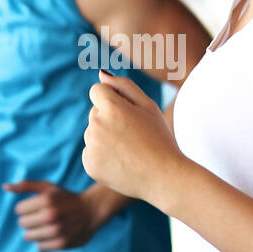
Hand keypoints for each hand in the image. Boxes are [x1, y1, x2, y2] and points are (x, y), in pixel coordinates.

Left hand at [4, 180, 103, 250]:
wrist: (91, 211)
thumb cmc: (65, 198)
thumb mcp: (47, 188)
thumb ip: (25, 186)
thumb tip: (4, 187)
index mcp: (46, 199)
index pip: (18, 210)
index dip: (25, 209)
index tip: (36, 208)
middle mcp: (51, 215)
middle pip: (22, 224)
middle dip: (29, 220)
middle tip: (41, 217)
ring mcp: (57, 230)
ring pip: (28, 237)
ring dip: (34, 232)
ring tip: (46, 226)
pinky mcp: (62, 243)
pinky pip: (39, 246)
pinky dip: (43, 241)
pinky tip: (52, 234)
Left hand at [82, 70, 183, 204]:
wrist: (164, 177)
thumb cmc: (159, 138)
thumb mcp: (148, 106)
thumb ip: (123, 86)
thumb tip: (100, 74)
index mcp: (111, 108)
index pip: (96, 90)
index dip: (112, 99)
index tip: (127, 113)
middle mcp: (96, 125)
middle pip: (95, 112)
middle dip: (110, 119)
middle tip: (134, 135)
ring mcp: (91, 146)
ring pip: (92, 133)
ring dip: (105, 137)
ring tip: (129, 150)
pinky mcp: (89, 164)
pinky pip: (90, 152)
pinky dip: (102, 156)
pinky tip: (121, 162)